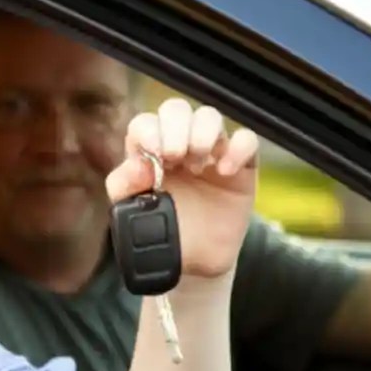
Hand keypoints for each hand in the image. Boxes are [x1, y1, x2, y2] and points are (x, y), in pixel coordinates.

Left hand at [105, 98, 257, 280]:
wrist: (192, 262)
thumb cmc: (161, 230)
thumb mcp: (132, 209)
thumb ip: (124, 184)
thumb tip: (139, 164)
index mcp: (149, 151)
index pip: (146, 122)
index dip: (149, 130)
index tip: (153, 152)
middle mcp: (180, 144)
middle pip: (177, 109)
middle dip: (176, 127)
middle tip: (176, 156)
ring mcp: (212, 152)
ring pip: (210, 117)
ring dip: (203, 133)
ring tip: (198, 165)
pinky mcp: (241, 166)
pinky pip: (247, 140)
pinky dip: (238, 148)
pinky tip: (226, 171)